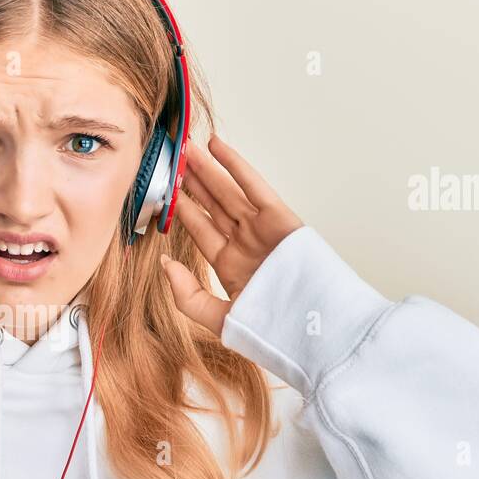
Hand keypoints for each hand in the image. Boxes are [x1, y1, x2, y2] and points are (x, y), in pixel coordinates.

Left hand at [159, 133, 305, 335]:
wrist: (315, 331)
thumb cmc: (273, 332)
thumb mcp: (220, 319)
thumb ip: (188, 295)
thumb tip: (165, 265)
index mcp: (230, 265)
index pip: (200, 229)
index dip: (181, 208)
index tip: (163, 189)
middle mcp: (244, 243)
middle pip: (212, 206)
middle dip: (192, 183)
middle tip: (172, 158)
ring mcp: (261, 229)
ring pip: (227, 191)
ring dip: (207, 169)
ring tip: (187, 148)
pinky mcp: (279, 218)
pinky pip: (253, 186)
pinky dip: (236, 165)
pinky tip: (217, 146)